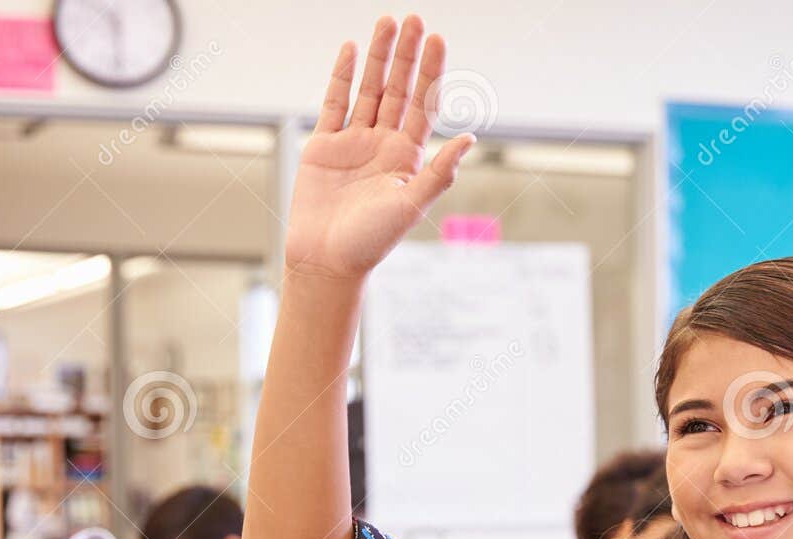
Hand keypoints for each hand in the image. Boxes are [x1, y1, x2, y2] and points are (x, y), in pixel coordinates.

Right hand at [284, 15, 474, 281]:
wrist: (326, 261)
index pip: (423, 105)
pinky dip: (341, 77)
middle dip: (407, 55)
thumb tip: (469, 139)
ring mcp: (354, 143)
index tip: (437, 40)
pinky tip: (349, 51)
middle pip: (398, 89)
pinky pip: (335, 104)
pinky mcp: (324, 146)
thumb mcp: (411, 205)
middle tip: (415, 18)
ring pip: (368, 89)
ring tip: (387, 22)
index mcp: (408, 158)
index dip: (431, 72)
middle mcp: (384, 145)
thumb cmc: (371, 242)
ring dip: (378, 57)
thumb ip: (439, 172)